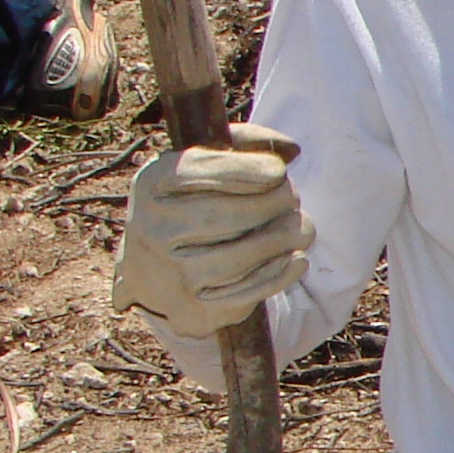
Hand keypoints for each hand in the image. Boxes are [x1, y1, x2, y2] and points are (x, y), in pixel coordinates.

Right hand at [113, 124, 315, 340]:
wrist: (155, 270)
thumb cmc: (192, 203)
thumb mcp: (206, 163)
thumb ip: (246, 143)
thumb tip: (291, 149)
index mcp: (152, 185)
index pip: (199, 171)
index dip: (246, 170)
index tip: (278, 171)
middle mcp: (152, 230)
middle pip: (225, 216)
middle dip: (272, 204)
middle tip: (292, 198)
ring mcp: (170, 274)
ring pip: (239, 257)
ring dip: (281, 239)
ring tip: (301, 228)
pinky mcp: (192, 310)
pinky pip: (245, 293)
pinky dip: (279, 274)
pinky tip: (297, 259)